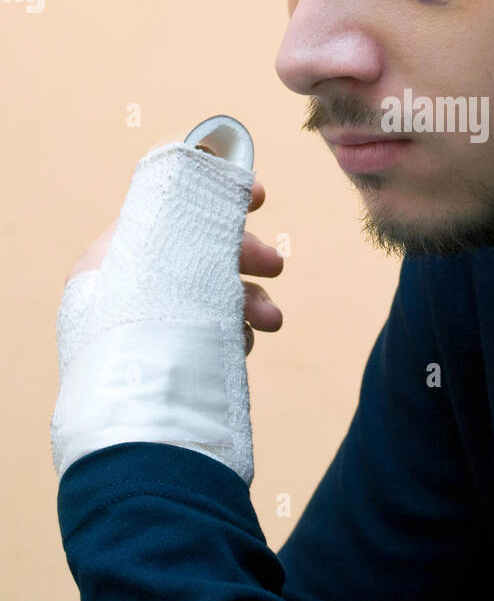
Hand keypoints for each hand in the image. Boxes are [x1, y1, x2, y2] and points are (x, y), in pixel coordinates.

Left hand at [52, 140, 276, 486]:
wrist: (147, 444)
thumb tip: (196, 156)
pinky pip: (211, 333)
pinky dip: (234, 331)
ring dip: (249, 299)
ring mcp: (149, 335)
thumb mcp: (157, 258)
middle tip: (276, 263)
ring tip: (269, 322)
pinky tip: (245, 346)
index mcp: (110, 265)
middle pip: (192, 254)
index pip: (160, 211)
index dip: (211, 196)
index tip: (257, 194)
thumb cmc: (147, 345)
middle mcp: (124, 297)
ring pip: (209, 297)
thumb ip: (175, 207)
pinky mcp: (173, 367)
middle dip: (242, 256)